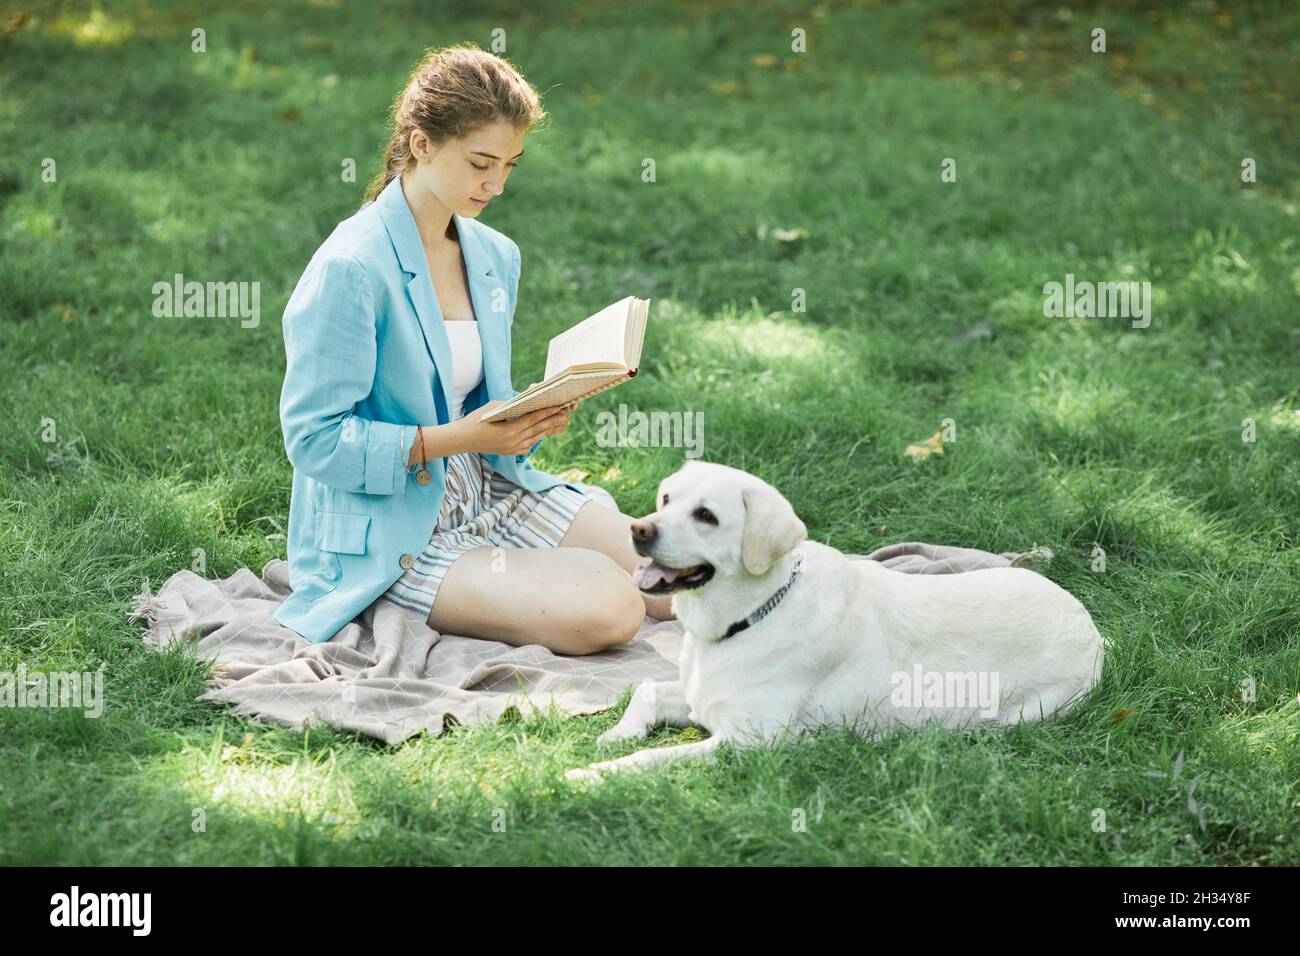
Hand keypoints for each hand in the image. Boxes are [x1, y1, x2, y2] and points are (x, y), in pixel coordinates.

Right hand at [458, 399, 579, 456]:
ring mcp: (513, 449)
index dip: (546, 413)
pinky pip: (528, 445)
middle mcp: (514, 441)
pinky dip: (536, 437)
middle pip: (537, 429)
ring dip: (546, 429)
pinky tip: (543, 431)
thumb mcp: (494, 408)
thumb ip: (511, 405)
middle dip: (551, 421)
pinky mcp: (511, 453)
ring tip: (557, 422)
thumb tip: (526, 401)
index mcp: (509, 430)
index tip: (557, 406)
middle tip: (564, 414)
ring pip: (535, 438)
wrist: (463, 439)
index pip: (533, 419)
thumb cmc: (476, 420)